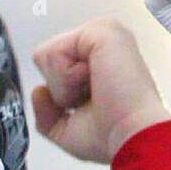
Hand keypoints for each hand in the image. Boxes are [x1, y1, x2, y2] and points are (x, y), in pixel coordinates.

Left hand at [32, 18, 170, 164]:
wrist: (132, 138)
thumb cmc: (112, 136)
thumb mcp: (66, 130)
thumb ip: (46, 113)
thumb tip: (38, 90)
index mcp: (98, 57)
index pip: (53, 64)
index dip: (60, 94)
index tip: (92, 104)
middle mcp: (101, 40)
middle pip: (45, 57)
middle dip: (59, 89)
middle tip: (93, 98)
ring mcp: (103, 32)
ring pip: (47, 54)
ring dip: (64, 85)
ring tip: (96, 89)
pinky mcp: (101, 31)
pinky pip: (54, 53)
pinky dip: (66, 79)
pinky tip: (95, 81)